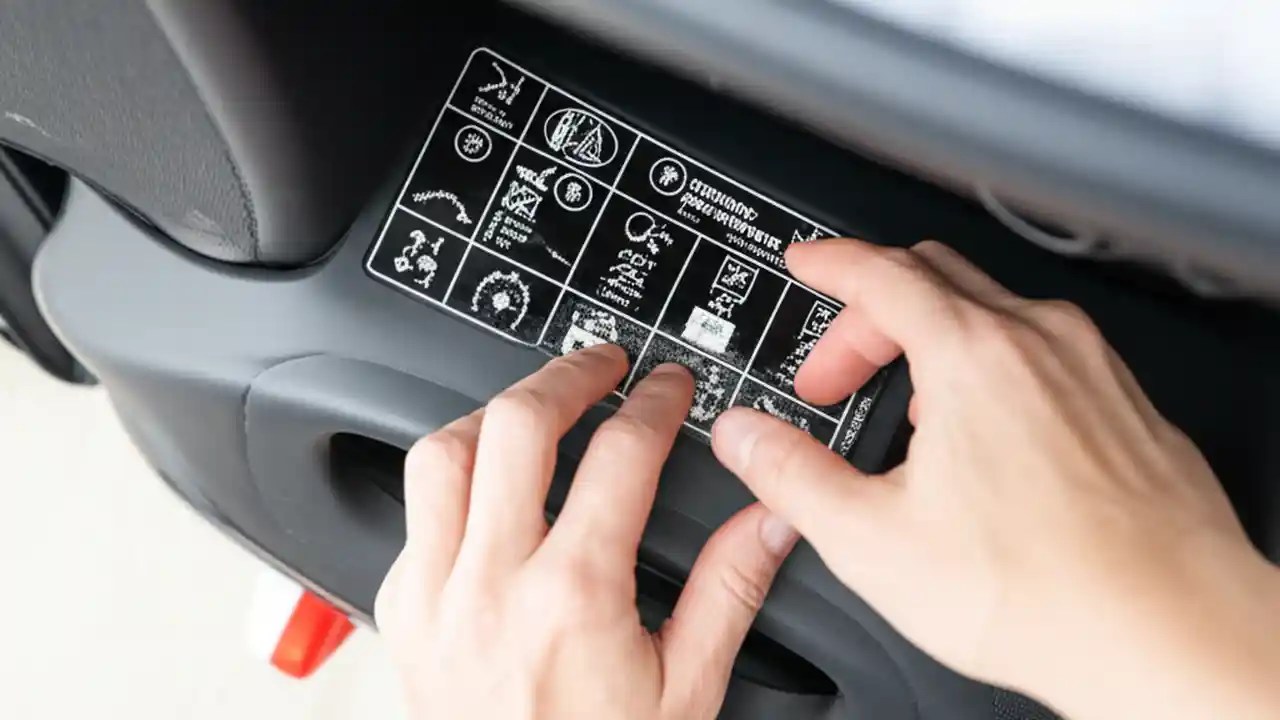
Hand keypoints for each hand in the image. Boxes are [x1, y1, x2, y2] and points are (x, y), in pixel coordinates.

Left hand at [376, 345, 798, 719]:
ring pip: (443, 454)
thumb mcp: (686, 691)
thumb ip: (728, 592)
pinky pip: (415, 512)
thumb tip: (769, 520)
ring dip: (493, 414)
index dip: (655, 402)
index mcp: (574, 596)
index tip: (669, 390)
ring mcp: (436, 594)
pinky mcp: (403, 612)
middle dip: (569, 374)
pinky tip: (487, 486)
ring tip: (534, 407)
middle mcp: (492, 583)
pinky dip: (452, 479)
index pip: (621, 454)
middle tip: (602, 366)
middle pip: (517, 425)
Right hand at [711, 238, 1279, 719]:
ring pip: (994, 314)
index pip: (883, 272)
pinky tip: (983, 440)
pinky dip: (992, 369)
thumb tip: (747, 437)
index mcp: (973, 356)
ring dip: (932, 343)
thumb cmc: (1047, 592)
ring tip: (906, 414)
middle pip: (936, 279)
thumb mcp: (874, 539)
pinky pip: (1044, 354)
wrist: (1169, 634)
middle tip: (836, 369)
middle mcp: (1041, 343)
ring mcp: (1093, 370)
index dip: (831, 263)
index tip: (807, 263)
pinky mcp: (1127, 404)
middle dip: (870, 313)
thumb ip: (792, 475)